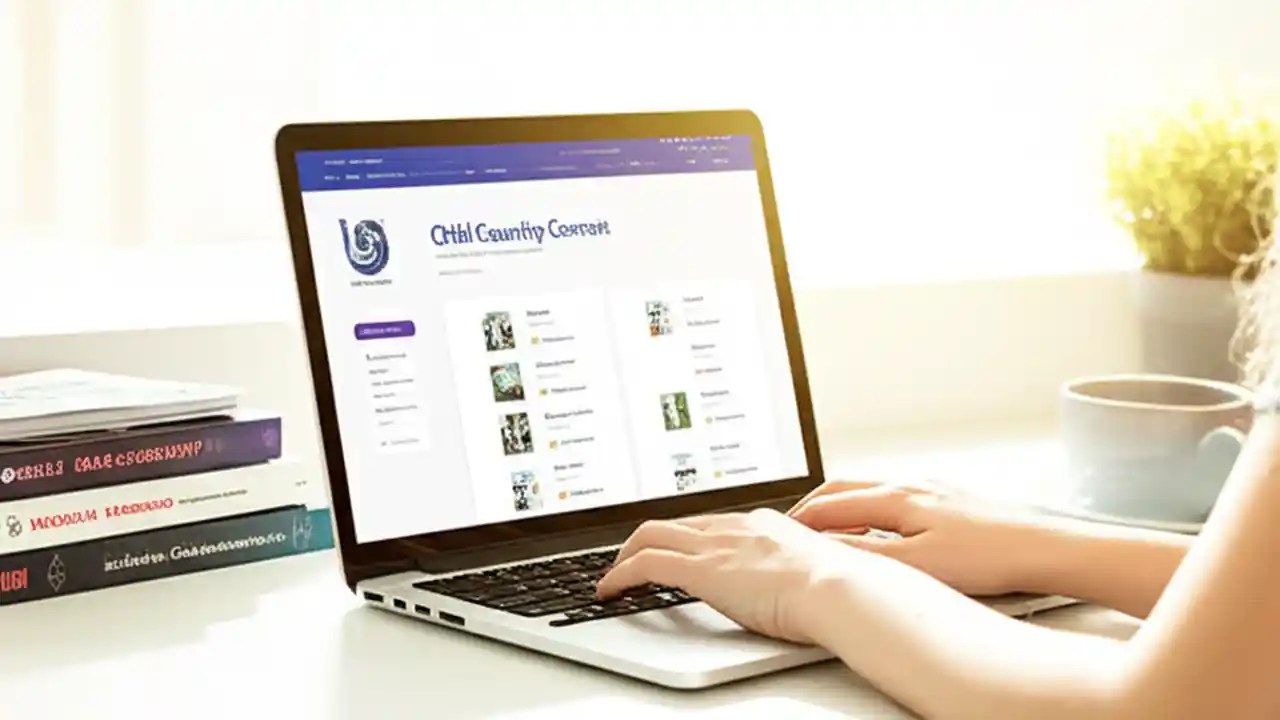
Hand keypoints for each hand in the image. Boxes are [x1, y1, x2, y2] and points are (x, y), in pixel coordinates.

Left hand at [596, 508, 855, 643]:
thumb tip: (806, 587)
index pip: (709, 523)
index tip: (677, 549)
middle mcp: (734, 527)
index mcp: (762, 523)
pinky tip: (610, 592)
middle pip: (674, 523)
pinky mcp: (701, 569)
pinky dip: (620, 576)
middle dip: (646, 539)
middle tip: (630, 559)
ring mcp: (716, 545)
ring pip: (650, 535)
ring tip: (614, 576)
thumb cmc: (841, 588)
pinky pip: (645, 565)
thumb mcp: (816, 570)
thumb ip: (799, 571)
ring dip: (625, 556)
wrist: (840, 590)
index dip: (686, 537)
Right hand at [788, 480, 1047, 596]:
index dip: (801, 519)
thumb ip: (867, 555)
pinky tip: (880, 525)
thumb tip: (826, 548)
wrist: (1042, 547)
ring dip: (843, 503)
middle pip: (846, 487)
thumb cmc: (988, 557)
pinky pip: (895, 496)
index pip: (832, 505)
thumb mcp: (917, 565)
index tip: (780, 532)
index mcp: (896, 498)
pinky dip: (871, 507)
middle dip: (815, 504)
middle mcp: (910, 485)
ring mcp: (931, 489)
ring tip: (829, 524)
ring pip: (871, 489)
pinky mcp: (950, 499)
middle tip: (793, 523)